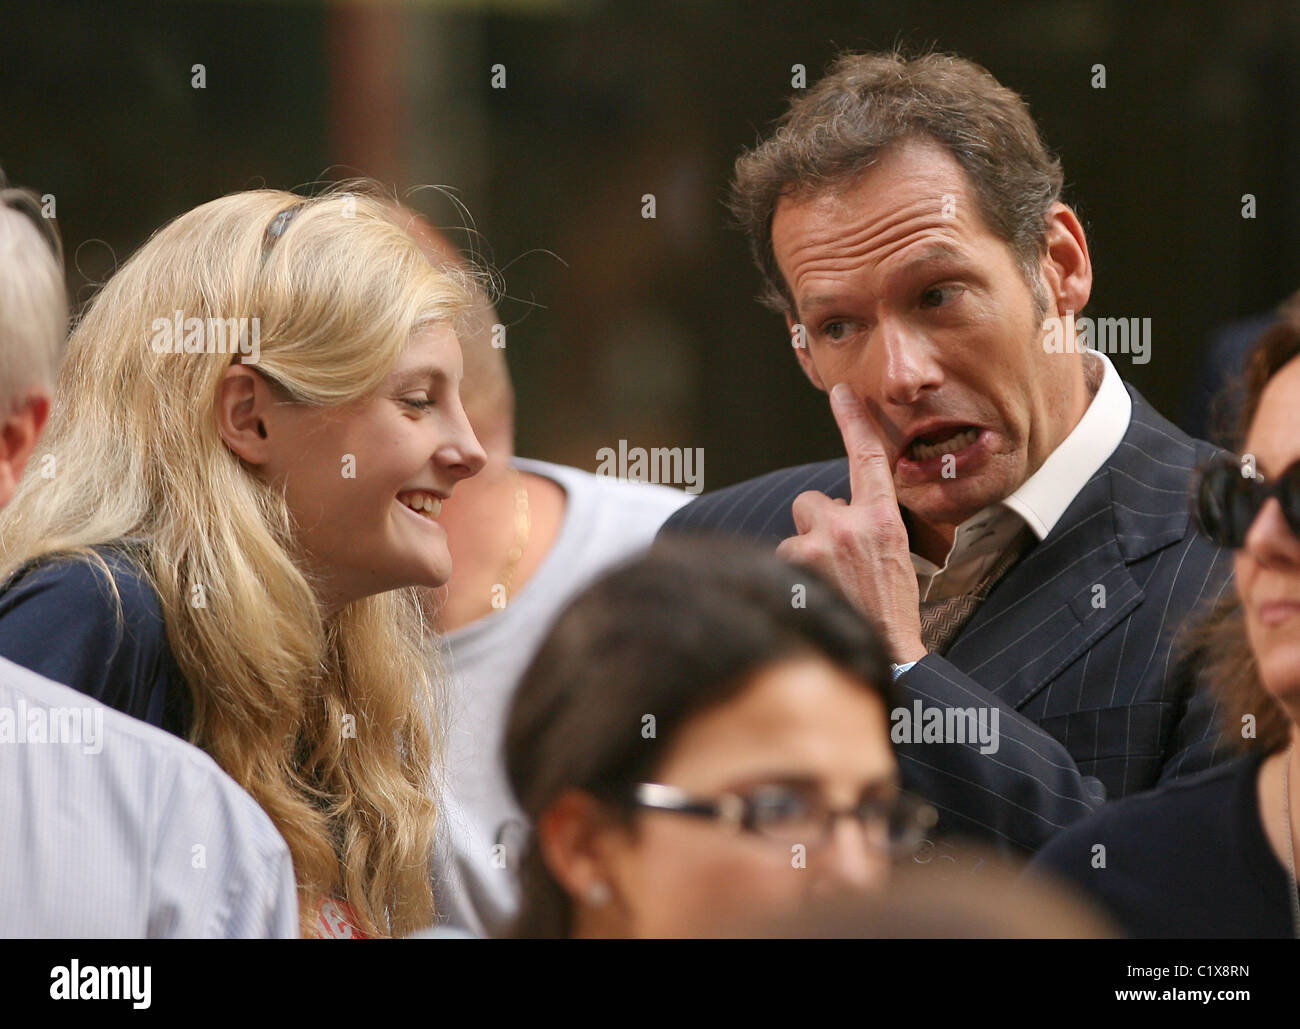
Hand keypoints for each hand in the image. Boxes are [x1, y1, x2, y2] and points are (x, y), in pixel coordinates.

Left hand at [775, 383, 926, 663]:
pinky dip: (792, 576)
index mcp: (883, 518)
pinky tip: (813, 596)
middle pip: (811, 501)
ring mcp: (820, 544)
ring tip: (828, 586)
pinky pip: (783, 558)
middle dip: (817, 525)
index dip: (854, 421)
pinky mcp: (796, 565)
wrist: (889, 654)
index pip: (868, 458)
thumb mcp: (895, 554)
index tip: (842, 393)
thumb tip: (835, 510)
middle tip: (836, 560)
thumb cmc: (891, 607)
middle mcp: (851, 524)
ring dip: (805, 554)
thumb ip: (867, 523)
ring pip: (795, 534)